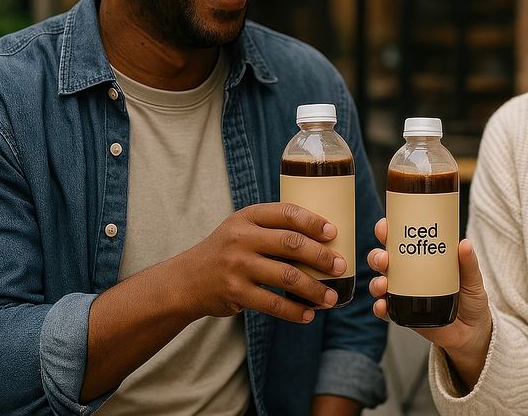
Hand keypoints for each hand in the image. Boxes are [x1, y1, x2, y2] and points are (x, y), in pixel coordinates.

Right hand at [179, 202, 346, 323]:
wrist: (186, 280)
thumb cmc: (227, 251)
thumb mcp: (242, 228)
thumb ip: (273, 228)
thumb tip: (324, 239)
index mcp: (248, 216)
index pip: (286, 212)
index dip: (313, 222)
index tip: (334, 233)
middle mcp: (241, 237)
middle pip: (291, 244)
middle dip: (321, 256)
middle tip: (341, 266)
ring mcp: (237, 265)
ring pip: (286, 276)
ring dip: (314, 288)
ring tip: (331, 297)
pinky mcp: (235, 292)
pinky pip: (272, 303)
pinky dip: (294, 311)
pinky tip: (308, 315)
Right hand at [367, 218, 491, 390]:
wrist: (473, 331)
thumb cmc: (471, 299)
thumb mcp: (472, 279)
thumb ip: (468, 263)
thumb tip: (464, 244)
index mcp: (421, 259)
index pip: (399, 241)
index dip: (387, 232)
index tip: (385, 227)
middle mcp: (408, 275)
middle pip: (383, 260)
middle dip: (377, 256)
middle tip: (384, 258)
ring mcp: (403, 295)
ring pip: (379, 283)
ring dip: (375, 281)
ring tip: (383, 283)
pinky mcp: (404, 315)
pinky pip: (385, 311)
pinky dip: (379, 307)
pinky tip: (382, 305)